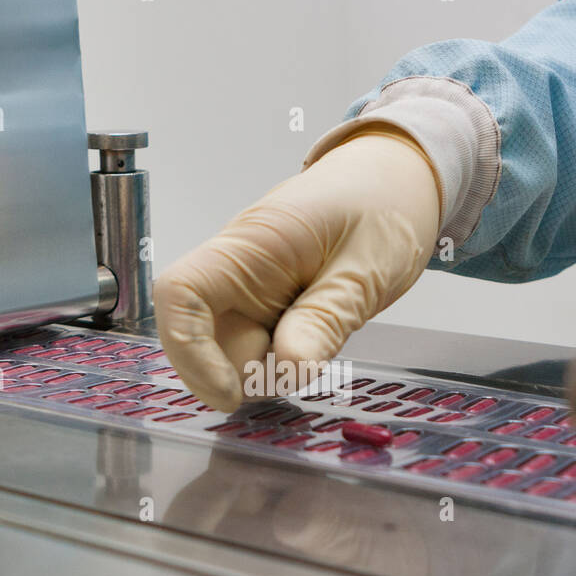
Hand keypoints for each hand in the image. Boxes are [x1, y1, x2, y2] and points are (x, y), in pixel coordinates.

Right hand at [153, 124, 440, 410]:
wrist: (395, 182)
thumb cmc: (382, 205)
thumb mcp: (368, 267)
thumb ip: (327, 319)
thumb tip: (291, 370)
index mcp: (251, 245)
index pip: (179, 294)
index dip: (188, 351)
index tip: (231, 393)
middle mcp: (235, 270)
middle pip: (204, 340)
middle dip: (248, 371)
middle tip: (310, 359)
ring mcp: (247, 294)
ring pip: (231, 355)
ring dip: (271, 369)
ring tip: (325, 332)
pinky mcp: (264, 312)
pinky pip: (257, 352)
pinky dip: (284, 363)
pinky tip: (320, 337)